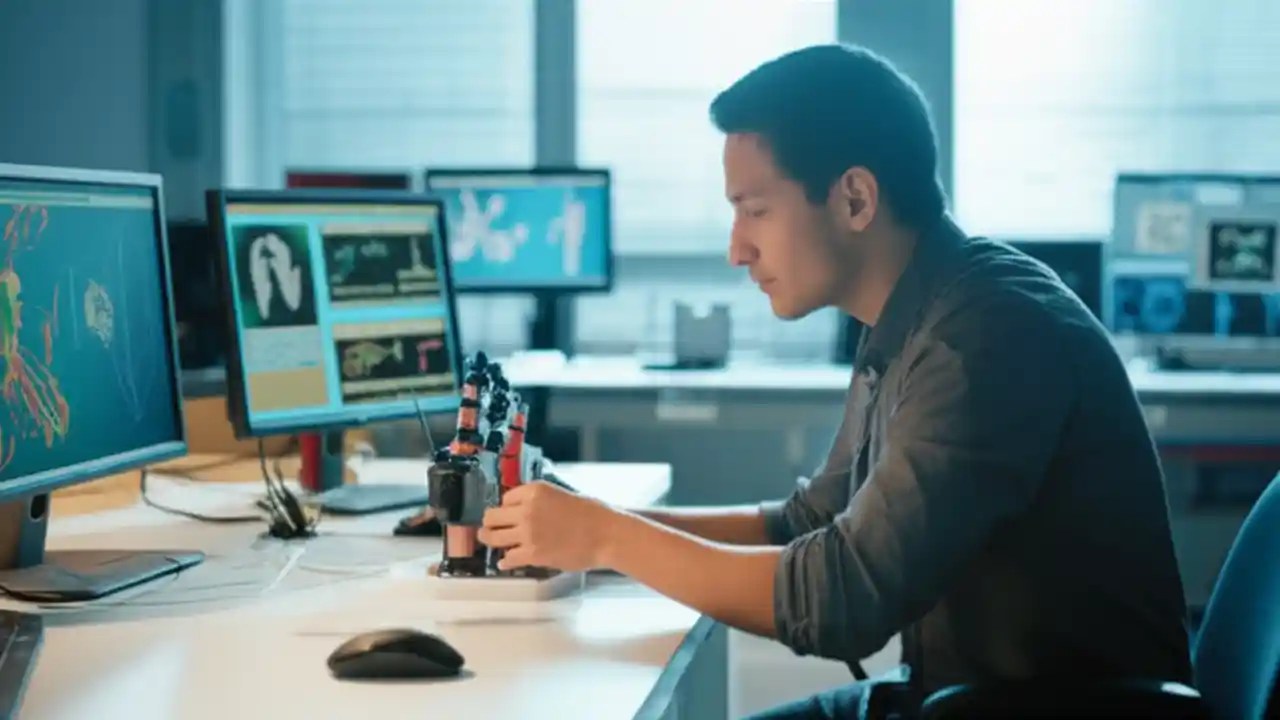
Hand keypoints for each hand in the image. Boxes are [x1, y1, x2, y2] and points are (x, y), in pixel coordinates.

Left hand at [478, 481, 613, 571]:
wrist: (606, 535)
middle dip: (491, 523)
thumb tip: (525, 511)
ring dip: (491, 540)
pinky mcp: (532, 554)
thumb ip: (540, 502)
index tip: (508, 515)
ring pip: (493, 538)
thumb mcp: (562, 495)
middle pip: (492, 517)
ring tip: (490, 542)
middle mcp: (525, 510)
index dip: (506, 508)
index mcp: (534, 491)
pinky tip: (504, 563)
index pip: (505, 498)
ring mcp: (527, 533)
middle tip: (491, 529)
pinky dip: (505, 561)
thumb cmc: (592, 513)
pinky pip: (507, 558)